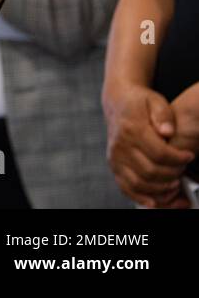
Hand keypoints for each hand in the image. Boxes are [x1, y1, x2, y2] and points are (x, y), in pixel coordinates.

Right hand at [104, 81, 194, 205]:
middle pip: (150, 171)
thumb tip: (167, 131)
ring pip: (139, 183)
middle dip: (173, 174)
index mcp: (131, 129)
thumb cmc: (140, 102)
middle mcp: (120, 145)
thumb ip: (163, 115)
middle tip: (183, 170)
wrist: (118, 102)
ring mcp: (114, 157)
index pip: (159, 153)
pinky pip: (126, 187)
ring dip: (161, 189)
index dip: (179, 159)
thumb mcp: (155, 101)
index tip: (189, 156)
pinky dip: (141, 198)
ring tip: (175, 184)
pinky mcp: (114, 165)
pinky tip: (155, 202)